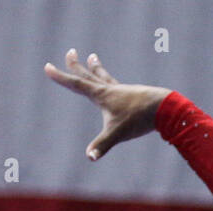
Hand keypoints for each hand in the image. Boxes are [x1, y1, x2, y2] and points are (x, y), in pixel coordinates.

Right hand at [43, 49, 171, 159]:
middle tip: (70, 51)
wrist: (165, 108)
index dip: (60, 77)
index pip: (76, 84)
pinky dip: (113, 82)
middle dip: (77, 65)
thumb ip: (102, 145)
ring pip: (105, 76)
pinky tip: (119, 87)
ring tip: (93, 58)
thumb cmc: (139, 119)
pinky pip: (119, 86)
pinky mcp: (134, 95)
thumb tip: (90, 157)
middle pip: (89, 75)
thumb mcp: (118, 133)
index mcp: (102, 95)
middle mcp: (111, 89)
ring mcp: (123, 91)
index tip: (47, 67)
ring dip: (96, 68)